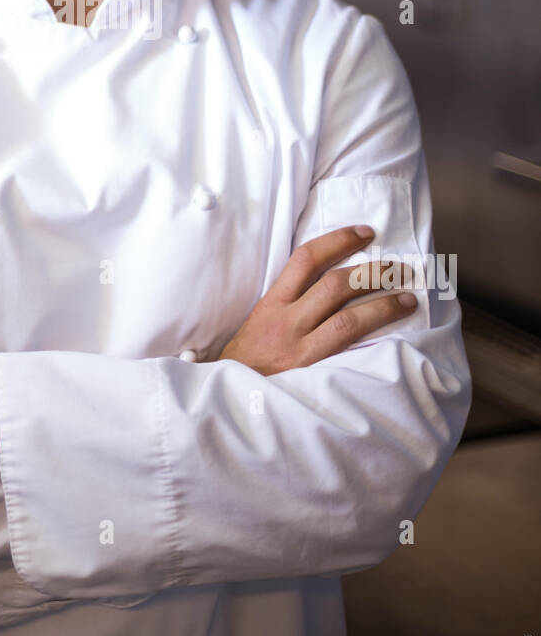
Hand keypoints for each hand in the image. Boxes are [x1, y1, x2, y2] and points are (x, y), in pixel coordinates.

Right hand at [217, 225, 416, 374]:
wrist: (228, 403)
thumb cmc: (246, 363)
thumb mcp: (258, 323)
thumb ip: (287, 304)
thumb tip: (328, 282)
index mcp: (272, 303)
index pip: (306, 259)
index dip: (338, 241)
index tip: (365, 232)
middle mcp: (286, 321)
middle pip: (335, 285)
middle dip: (372, 272)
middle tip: (399, 267)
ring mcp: (299, 349)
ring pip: (348, 319)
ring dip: (383, 305)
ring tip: (408, 298)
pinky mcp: (311, 375)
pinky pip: (346, 352)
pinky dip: (372, 342)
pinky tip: (396, 339)